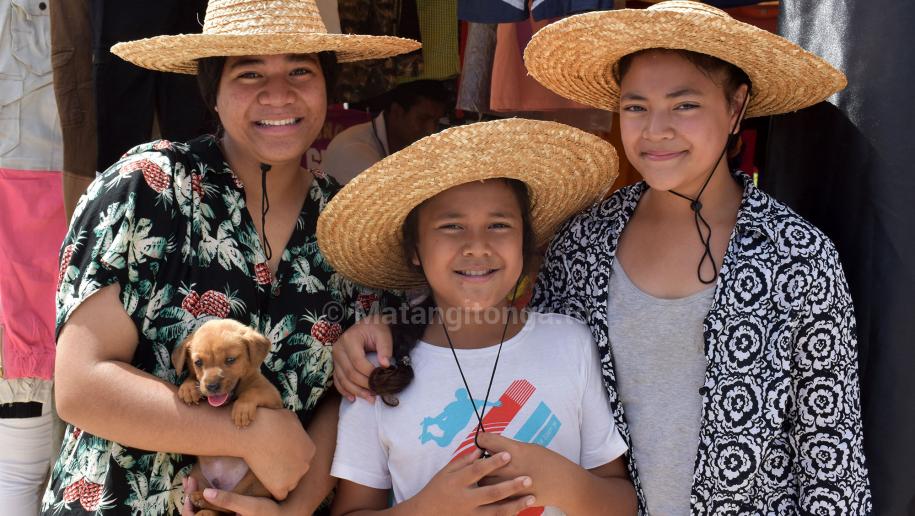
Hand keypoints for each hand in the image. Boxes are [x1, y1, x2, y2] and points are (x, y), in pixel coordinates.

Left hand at [182, 476, 282, 515]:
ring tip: (192, 480)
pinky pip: (210, 507)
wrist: (285, 514)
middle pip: (195, 514)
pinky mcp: (229, 514)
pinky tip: (204, 485)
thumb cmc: (269, 512)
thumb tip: (206, 493)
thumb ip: (229, 500)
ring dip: (195, 495)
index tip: (189, 489)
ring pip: (202, 510)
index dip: (187, 508)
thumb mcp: (250, 506)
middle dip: (189, 497)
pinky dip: (204, 496)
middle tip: (188, 480)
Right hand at [242, 408, 314, 499]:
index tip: (278, 452)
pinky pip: (280, 494)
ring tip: (267, 468)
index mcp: (310, 449)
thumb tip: (294, 428)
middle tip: (271, 460)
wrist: (252, 432)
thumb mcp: (290, 417)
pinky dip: (273, 489)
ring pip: (290, 483)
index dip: (290, 456)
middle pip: (298, 471)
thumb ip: (296, 427)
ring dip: (281, 479)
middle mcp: (306, 464)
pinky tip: (266, 480)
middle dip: (287, 468)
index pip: (303, 458)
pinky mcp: (280, 487)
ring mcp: (294, 477)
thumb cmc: (268, 421)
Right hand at [332, 315, 392, 401]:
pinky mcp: (335, 364)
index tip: (381, 380)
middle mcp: (338, 349)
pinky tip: (353, 398)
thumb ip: (385, 348)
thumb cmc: (375, 329)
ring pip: (342, 379)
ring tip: (370, 399)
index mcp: (349, 339)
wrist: (366, 326)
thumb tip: (385, 365)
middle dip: (364, 385)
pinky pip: (337, 381)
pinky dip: (344, 391)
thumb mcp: (383, 334)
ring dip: (356, 391)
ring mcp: (335, 358)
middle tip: (378, 392)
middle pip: (349, 373)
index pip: (358, 362)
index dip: (369, 374)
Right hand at [404, 449, 536, 514]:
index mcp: (457, 482)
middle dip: (511, 486)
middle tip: (528, 478)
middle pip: (491, 493)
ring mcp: (470, 514)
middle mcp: (465, 499)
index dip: (493, 462)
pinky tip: (520, 510)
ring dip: (515, 505)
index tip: (508, 454)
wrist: (426, 515)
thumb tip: (480, 449)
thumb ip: (463, 461)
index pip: (477, 471)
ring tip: (532, 497)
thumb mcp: (445, 472)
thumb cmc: (436, 490)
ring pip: (496, 511)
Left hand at [476, 432, 574, 508]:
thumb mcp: (530, 448)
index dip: (481, 440)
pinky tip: (492, 487)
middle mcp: (511, 467)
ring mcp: (511, 484)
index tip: (480, 441)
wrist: (565, 483)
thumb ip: (510, 448)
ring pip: (484, 482)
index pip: (487, 441)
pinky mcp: (513, 499)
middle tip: (480, 459)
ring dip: (481, 477)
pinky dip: (490, 491)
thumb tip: (492, 446)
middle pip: (481, 463)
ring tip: (485, 474)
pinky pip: (494, 496)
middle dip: (478, 460)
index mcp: (516, 450)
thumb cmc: (549, 462)